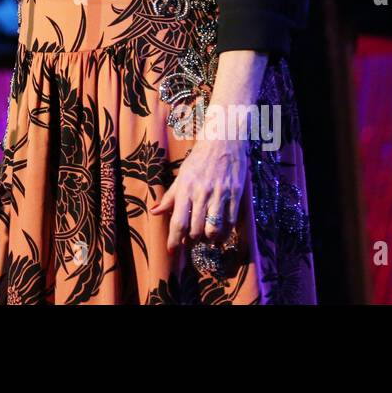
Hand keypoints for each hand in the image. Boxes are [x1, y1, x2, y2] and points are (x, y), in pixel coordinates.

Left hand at [149, 136, 246, 252]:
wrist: (224, 140)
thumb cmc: (199, 158)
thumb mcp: (181, 175)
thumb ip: (170, 196)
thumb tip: (155, 211)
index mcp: (186, 188)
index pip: (178, 221)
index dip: (174, 240)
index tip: (172, 251)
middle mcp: (202, 193)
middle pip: (196, 230)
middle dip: (192, 240)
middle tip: (191, 240)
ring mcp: (220, 195)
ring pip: (214, 230)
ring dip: (209, 239)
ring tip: (206, 237)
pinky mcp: (236, 195)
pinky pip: (231, 222)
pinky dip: (225, 232)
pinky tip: (221, 231)